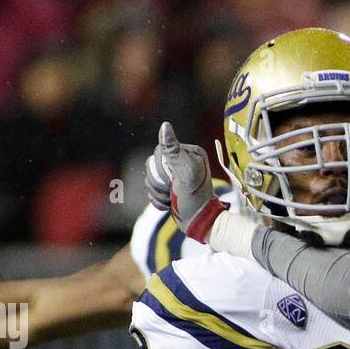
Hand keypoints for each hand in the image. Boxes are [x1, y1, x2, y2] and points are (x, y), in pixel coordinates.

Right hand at [145, 122, 226, 240]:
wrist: (199, 223)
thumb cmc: (195, 199)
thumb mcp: (184, 173)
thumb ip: (172, 150)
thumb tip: (165, 125)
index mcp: (189, 153)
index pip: (159, 151)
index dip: (161, 168)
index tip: (173, 179)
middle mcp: (183, 161)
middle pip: (152, 165)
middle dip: (159, 182)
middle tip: (173, 190)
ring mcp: (175, 175)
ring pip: (150, 178)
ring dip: (158, 192)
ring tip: (172, 198)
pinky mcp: (170, 188)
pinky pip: (151, 190)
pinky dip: (157, 199)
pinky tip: (169, 203)